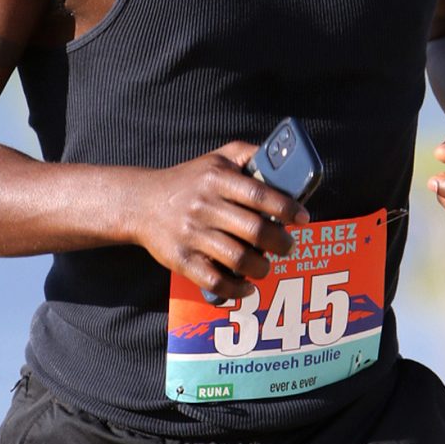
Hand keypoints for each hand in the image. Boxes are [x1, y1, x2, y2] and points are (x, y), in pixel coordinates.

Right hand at [132, 142, 306, 302]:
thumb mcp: (216, 158)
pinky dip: (236, 289)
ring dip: (262, 268)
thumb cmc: (188, 180)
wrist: (141, 202)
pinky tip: (247, 286)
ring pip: (238, 259)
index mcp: (217, 179)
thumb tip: (284, 159)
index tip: (303, 218)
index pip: (260, 195)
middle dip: (281, 243)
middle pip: (255, 231)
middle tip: (287, 246)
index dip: (287, 208)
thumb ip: (249, 154)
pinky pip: (215, 281)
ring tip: (266, 265)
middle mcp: (204, 206)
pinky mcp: (182, 260)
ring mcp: (192, 235)